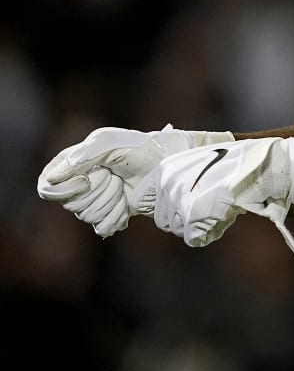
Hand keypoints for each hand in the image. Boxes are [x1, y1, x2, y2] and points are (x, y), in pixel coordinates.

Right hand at [37, 125, 233, 236]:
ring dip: (109, 203)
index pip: (48, 186)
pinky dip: (115, 218)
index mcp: (73, 163)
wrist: (168, 165)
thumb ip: (81, 157)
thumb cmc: (140, 148)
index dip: (62, 189)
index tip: (84, 181)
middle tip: (116, 178)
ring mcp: (96, 200)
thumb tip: (53, 178)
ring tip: (123, 188)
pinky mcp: (112, 213)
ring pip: (86, 216)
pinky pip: (101, 226)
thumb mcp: (109, 144)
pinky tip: (127, 206)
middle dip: (98, 192)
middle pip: (70, 204)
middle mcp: (80, 183)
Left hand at [144, 139, 293, 265]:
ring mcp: (178, 202)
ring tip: (213, 215)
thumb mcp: (200, 161)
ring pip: (177, 230)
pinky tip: (219, 222)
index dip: (166, 208)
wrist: (256, 167)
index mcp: (165, 170)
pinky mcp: (191, 217)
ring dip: (194, 227)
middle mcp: (167, 185)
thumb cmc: (235, 162)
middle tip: (203, 214)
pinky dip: (206, 234)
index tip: (180, 210)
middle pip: (163, 219)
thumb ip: (183, 177)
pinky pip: (193, 237)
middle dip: (181, 220)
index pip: (147, 201)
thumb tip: (173, 196)